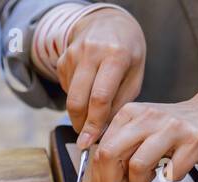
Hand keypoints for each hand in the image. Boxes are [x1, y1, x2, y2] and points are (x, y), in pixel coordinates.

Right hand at [57, 8, 144, 149]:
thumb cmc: (127, 52)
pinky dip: (76, 97)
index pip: (100, 98)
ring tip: (90, 114)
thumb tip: (101, 131)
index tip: (89, 142)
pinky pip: (66, 89)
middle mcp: (92, 52)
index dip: (93, 124)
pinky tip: (87, 89)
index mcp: (116, 55)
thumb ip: (119, 103)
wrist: (109, 23)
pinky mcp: (62, 59)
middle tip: (86, 136)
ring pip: (70, 97)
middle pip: (78, 100)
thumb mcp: (134, 75)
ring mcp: (73, 54)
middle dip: (80, 124)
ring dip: (78, 113)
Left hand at [86, 74, 197, 181]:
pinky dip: (168, 179)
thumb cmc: (172, 132)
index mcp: (128, 113)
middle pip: (109, 156)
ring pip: (136, 167)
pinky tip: (173, 167)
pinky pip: (169, 175)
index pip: (100, 151)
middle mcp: (147, 116)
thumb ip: (117, 161)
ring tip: (152, 174)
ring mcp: (171, 127)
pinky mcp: (193, 140)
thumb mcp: (138, 138)